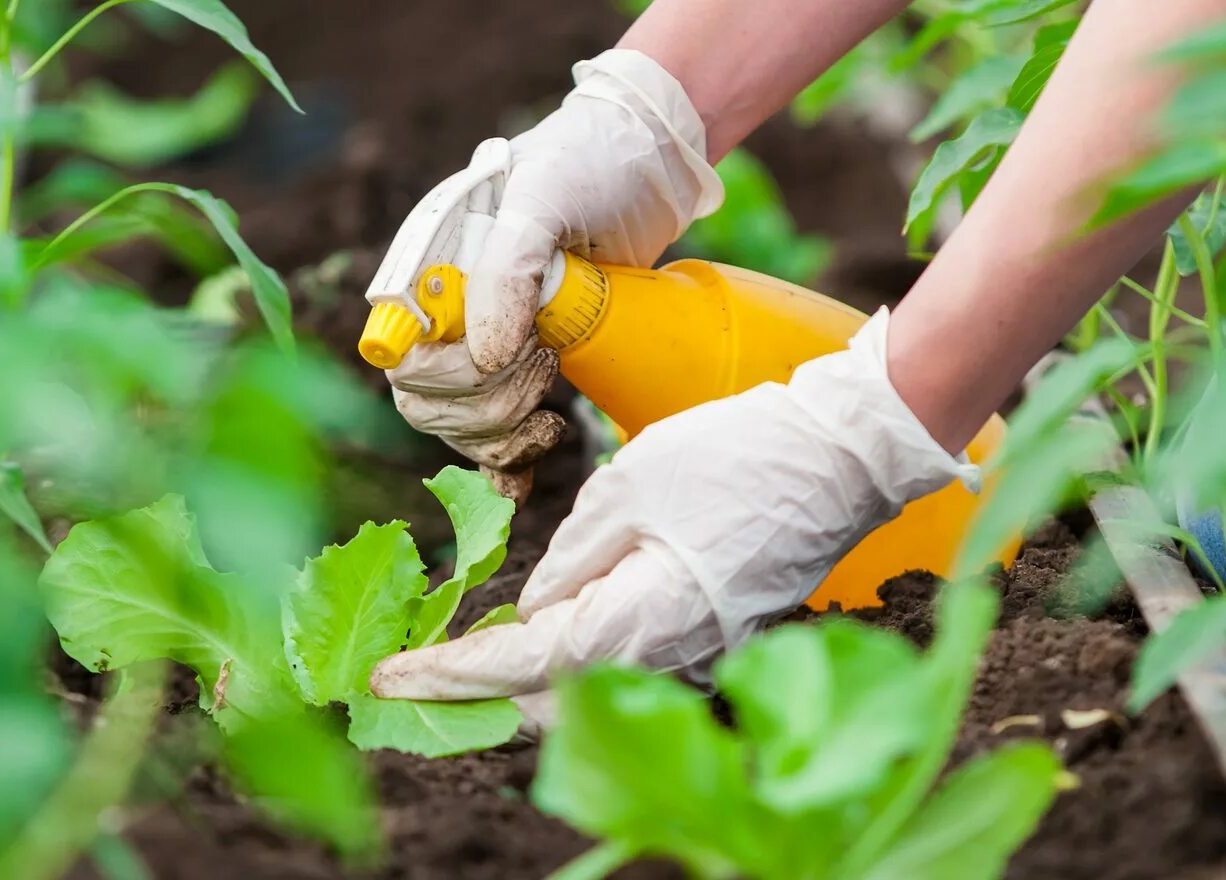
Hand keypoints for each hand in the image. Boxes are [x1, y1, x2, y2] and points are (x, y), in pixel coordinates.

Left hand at [371, 309, 978, 723]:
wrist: (841, 458)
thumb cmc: (735, 458)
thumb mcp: (628, 486)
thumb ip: (571, 557)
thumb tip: (539, 606)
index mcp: (639, 621)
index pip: (520, 665)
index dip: (446, 674)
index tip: (384, 677)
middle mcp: (671, 660)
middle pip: (553, 700)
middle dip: (485, 687)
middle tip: (430, 655)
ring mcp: (702, 657)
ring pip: (594, 687)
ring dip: (534, 671)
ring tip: (482, 637)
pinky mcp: (720, 639)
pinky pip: (637, 662)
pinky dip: (587, 651)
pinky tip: (566, 614)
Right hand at [386, 50, 721, 500]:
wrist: (647, 161)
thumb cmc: (590, 161)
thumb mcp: (544, 199)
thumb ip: (507, 269)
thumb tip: (484, 357)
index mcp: (429, 265)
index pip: (402, 354)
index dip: (449, 379)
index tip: (516, 358)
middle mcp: (448, 306)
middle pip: (428, 400)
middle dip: (487, 408)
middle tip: (547, 370)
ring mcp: (486, 336)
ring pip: (460, 424)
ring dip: (503, 434)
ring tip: (554, 406)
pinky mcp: (524, 359)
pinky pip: (493, 431)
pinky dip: (505, 464)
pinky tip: (524, 478)